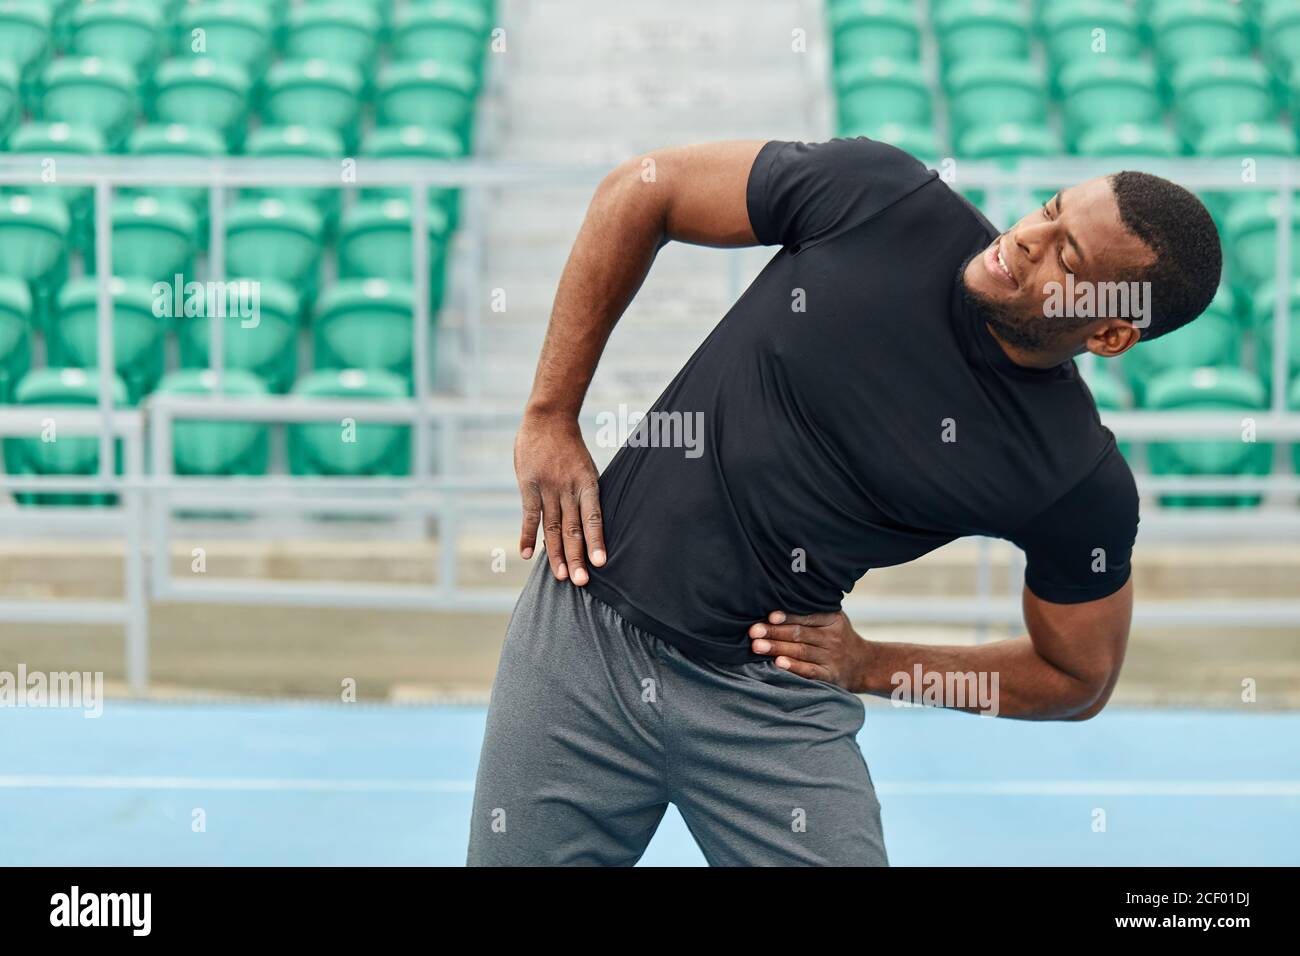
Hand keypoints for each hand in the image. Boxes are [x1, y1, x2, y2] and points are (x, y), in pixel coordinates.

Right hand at [515, 409, 605, 584]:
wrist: (548, 419)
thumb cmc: (570, 448)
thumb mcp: (585, 469)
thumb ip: (585, 495)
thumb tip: (590, 525)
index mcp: (588, 484)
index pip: (593, 518)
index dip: (596, 541)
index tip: (600, 563)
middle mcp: (568, 488)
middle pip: (573, 528)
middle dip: (576, 557)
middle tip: (581, 582)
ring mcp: (547, 487)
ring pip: (552, 526)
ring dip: (555, 553)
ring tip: (560, 576)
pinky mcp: (528, 485)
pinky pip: (529, 514)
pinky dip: (527, 535)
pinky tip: (527, 555)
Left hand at [748, 610, 870, 691]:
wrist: (865, 665)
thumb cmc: (838, 637)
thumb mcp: (833, 620)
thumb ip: (811, 612)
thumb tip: (774, 603)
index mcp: (832, 620)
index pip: (807, 617)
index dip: (787, 616)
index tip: (769, 616)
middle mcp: (832, 638)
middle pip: (800, 634)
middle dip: (774, 632)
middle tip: (753, 631)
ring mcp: (831, 658)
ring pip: (801, 651)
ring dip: (777, 648)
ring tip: (757, 646)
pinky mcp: (830, 676)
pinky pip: (810, 671)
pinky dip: (794, 667)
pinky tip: (779, 664)